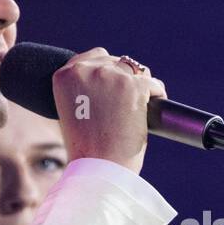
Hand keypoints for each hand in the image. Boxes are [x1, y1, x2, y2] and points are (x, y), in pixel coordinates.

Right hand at [51, 47, 166, 174]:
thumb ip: (85, 90)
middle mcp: (85, 70)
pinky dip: (158, 93)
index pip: (93, 57)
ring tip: (146, 98)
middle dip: (124, 76)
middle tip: (131, 96)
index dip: (108, 69)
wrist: (98, 167)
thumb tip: (109, 82)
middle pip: (115, 61)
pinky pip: (152, 83)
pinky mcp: (133, 87)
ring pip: (136, 70)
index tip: (115, 83)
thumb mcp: (75, 111)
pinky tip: (158, 103)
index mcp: (65, 75)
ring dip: (142, 82)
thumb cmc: (87, 148)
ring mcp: (110, 76)